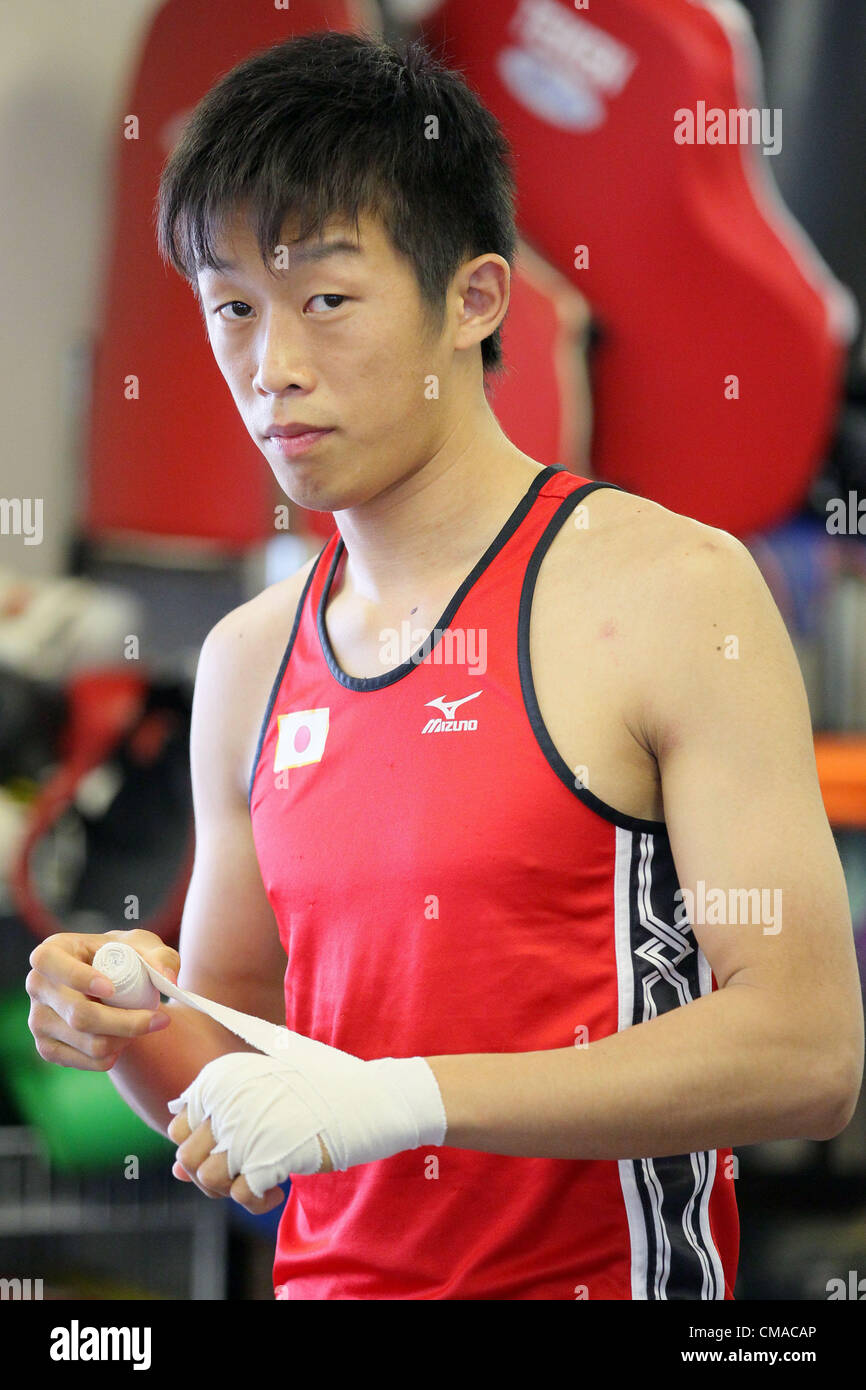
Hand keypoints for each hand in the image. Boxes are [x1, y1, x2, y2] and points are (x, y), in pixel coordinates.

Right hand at [26, 928, 178, 1070]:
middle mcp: (37, 985)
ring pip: (87, 1042)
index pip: (48, 961)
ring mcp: (37, 1019)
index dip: (77, 977)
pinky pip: (85, 1062)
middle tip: (161, 1019)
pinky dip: (113, 1055)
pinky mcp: (46, 1047)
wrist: (115, 988)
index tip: (111, 989)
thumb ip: (162, 956)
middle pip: (79, 1014)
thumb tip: (168, 979)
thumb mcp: (146, 947)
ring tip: (143, 1025)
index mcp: (53, 951)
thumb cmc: (127, 958)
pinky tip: (124, 1040)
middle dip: (126, 1021)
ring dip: (125, 1039)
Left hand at [167, 1044, 445, 1191]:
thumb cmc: (316, 1091)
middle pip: (188, 1156)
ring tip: (259, 1179)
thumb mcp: (261, 1093)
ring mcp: (247, 1130)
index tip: (229, 1147)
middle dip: (209, 1173)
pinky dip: (256, 1201)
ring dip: (229, 1189)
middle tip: (243, 1169)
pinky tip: (277, 1190)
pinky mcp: (269, 1159)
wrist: (365, 1100)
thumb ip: (217, 1124)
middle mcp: (228, 1100)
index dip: (201, 1146)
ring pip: (207, 1179)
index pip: (178, 1126)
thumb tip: (176, 1169)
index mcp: (223, 1077)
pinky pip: (241, 1196)